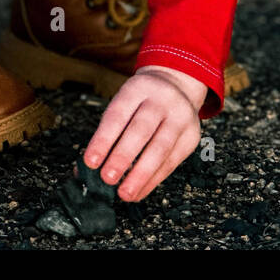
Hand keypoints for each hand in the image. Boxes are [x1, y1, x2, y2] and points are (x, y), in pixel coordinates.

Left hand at [83, 65, 206, 202]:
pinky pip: (171, 162)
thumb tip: (89, 168)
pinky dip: (153, 180)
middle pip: (141, 130)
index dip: (103, 139)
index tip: (90, 162)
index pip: (118, 115)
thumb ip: (109, 131)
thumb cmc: (141, 101)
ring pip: (160, 148)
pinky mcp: (191, 136)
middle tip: (107, 178)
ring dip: (141, 175)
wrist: (177, 86)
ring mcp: (180, 117)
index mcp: (138, 88)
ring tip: (124, 193)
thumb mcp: (125, 102)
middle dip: (123, 157)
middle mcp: (162, 100)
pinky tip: (139, 192)